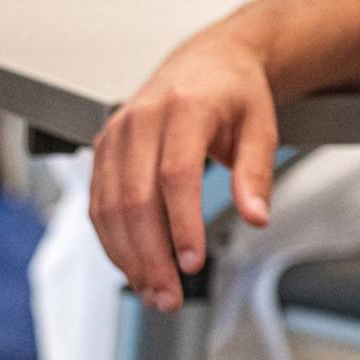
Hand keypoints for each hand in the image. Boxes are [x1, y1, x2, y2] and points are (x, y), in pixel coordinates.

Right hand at [90, 18, 279, 311]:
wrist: (206, 62)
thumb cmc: (233, 93)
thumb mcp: (262, 127)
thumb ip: (256, 174)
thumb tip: (256, 217)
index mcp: (184, 108)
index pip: (175, 175)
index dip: (181, 225)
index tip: (194, 263)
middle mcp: (140, 119)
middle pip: (134, 199)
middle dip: (150, 256)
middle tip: (170, 296)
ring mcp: (115, 134)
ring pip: (109, 207)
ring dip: (128, 257)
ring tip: (153, 292)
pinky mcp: (102, 150)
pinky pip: (98, 204)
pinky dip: (113, 241)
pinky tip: (134, 267)